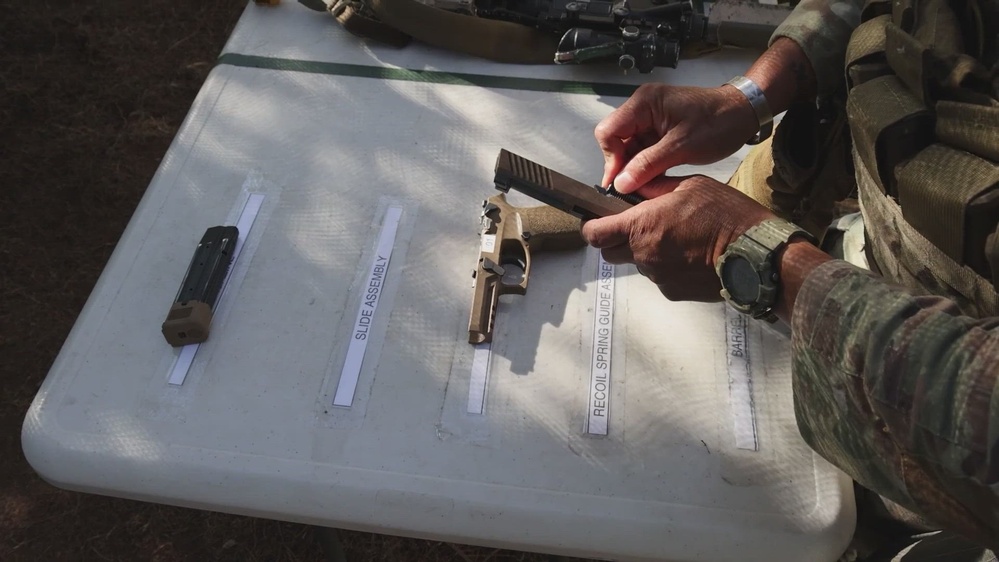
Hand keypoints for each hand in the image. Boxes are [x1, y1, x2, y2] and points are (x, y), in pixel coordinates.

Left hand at [581, 175, 774, 300]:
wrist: (752, 253)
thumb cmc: (725, 215)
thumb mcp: (689, 186)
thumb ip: (654, 187)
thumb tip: (634, 186)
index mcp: (641, 226)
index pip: (594, 234)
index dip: (592, 227)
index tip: (597, 221)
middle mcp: (643, 254)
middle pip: (609, 252)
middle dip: (617, 240)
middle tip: (639, 226)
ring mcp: (656, 276)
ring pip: (636, 264)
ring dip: (644, 252)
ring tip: (674, 238)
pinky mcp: (671, 291)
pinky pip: (658, 277)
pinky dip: (665, 267)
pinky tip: (687, 255)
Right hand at [595, 83, 758, 193]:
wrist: (744, 112)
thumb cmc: (718, 124)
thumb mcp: (682, 147)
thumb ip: (648, 165)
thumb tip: (620, 185)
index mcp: (644, 103)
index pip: (608, 132)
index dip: (610, 159)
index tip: (620, 184)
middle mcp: (642, 107)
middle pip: (615, 140)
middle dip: (621, 165)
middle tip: (631, 190)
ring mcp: (650, 117)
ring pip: (627, 147)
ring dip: (633, 167)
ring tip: (643, 187)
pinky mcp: (659, 128)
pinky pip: (642, 148)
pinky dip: (644, 164)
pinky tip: (652, 179)